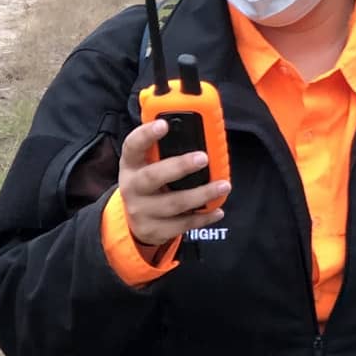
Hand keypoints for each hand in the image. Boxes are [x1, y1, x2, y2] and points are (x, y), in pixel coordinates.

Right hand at [118, 119, 230, 248]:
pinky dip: (203, 218)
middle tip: (203, 158)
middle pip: (152, 177)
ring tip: (223, 185)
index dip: (146, 135)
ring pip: (173, 203)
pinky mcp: (154, 230)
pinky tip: (217, 210)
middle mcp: (132, 188)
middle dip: (179, 167)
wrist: (135, 222)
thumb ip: (165, 150)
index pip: (132, 146)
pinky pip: (182, 225)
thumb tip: (199, 130)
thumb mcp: (148, 165)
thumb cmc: (149, 183)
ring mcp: (141, 212)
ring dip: (201, 194)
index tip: (164, 124)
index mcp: (131, 165)